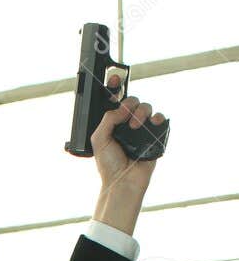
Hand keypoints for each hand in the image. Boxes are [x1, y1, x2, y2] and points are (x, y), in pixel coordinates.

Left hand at [91, 72, 165, 197]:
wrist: (122, 182)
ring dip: (141, 112)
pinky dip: (157, 118)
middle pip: (133, 100)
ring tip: (134, 126)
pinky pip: (160, 118)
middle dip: (129, 103)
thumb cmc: (108, 165)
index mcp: (112, 123)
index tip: (115, 78)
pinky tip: (151, 123)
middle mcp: (127, 123)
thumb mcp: (99, 139)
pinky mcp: (154, 136)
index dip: (116, 86)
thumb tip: (121, 107)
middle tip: (125, 114)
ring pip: (146, 107)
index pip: (115, 100)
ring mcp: (141, 129)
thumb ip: (107, 119)